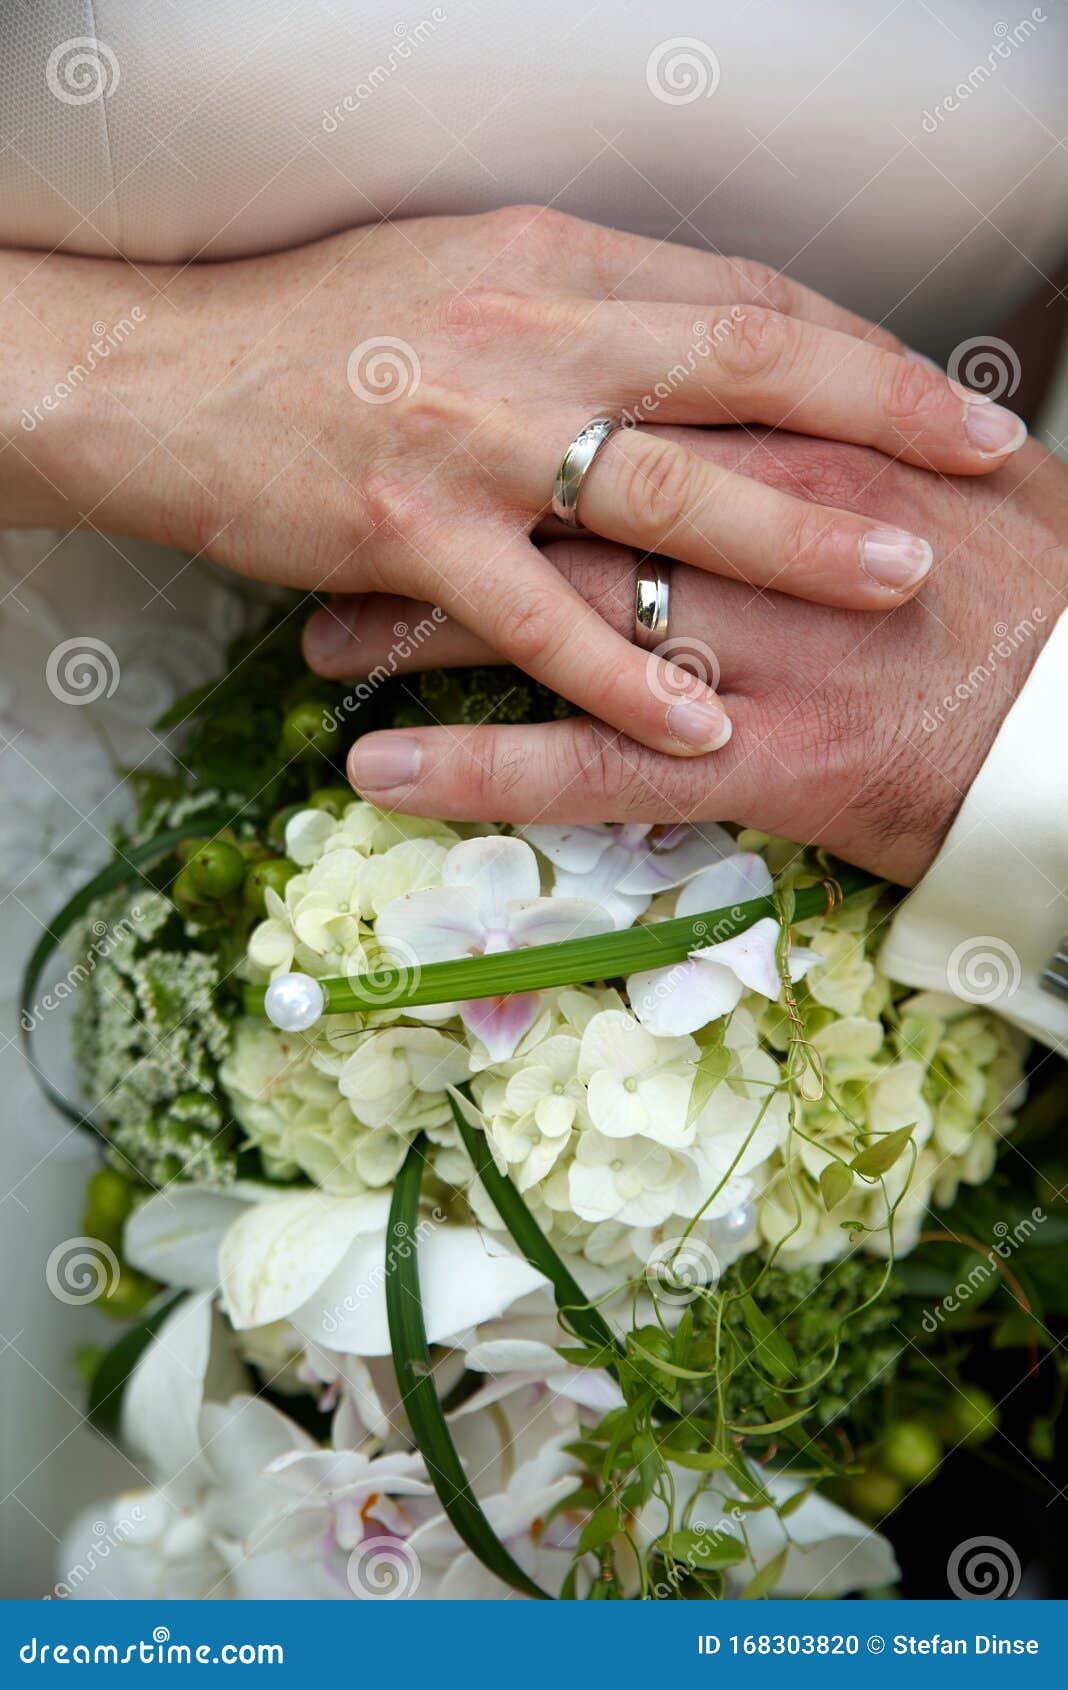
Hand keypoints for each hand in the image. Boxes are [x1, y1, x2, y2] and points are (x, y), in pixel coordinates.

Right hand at [8, 209, 1025, 761]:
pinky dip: (629, 677)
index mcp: (549, 258)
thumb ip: (582, 306)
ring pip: (664, 493)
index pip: (736, 293)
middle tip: (977, 465)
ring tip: (895, 582)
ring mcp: (470, 437)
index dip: (849, 343)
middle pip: (739, 368)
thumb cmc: (311, 331)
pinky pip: (543, 621)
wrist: (157, 380)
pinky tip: (701, 724)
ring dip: (792, 541)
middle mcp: (526, 332)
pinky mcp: (409, 533)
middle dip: (878, 415)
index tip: (931, 386)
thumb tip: (689, 345)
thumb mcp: (460, 274)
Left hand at [308, 430, 1067, 885]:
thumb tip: (784, 378)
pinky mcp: (742, 765)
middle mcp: (748, 531)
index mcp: (794, 442)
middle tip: (333, 522)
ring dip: (413, 629)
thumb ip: (847, 419)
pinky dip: (471, 770)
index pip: (616, 402)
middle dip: (427, 511)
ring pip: (541, 624)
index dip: (507, 406)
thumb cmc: (1023, 596)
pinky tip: (382, 775)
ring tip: (318, 636)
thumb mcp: (944, 474)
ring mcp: (740, 651)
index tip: (422, 416)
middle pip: (546, 501)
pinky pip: (580, 765)